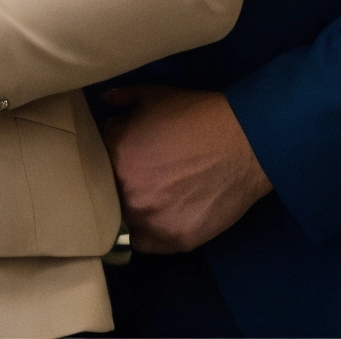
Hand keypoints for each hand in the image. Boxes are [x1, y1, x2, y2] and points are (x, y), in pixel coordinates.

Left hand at [99, 85, 270, 253]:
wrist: (245, 142)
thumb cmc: (197, 116)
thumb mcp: (152, 96)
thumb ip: (122, 99)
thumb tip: (106, 101)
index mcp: (114, 158)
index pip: (95, 165)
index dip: (108, 161)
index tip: (121, 160)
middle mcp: (128, 193)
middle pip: (109, 197)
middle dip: (119, 188)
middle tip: (139, 181)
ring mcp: (153, 220)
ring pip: (127, 223)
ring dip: (134, 213)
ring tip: (152, 200)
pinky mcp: (178, 239)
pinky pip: (149, 245)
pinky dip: (151, 234)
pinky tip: (161, 219)